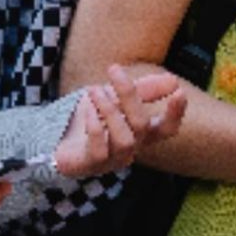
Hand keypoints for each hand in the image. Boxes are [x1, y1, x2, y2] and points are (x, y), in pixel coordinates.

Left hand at [52, 65, 188, 179]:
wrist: (55, 138)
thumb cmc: (91, 118)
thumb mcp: (116, 98)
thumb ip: (142, 91)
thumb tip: (174, 80)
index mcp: (140, 134)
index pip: (167, 129)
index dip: (176, 114)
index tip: (179, 92)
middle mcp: (130, 149)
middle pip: (141, 125)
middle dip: (129, 95)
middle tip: (113, 70)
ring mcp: (112, 160)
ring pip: (125, 140)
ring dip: (110, 110)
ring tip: (95, 89)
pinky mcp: (91, 165)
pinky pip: (99, 150)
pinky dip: (95, 127)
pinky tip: (87, 109)